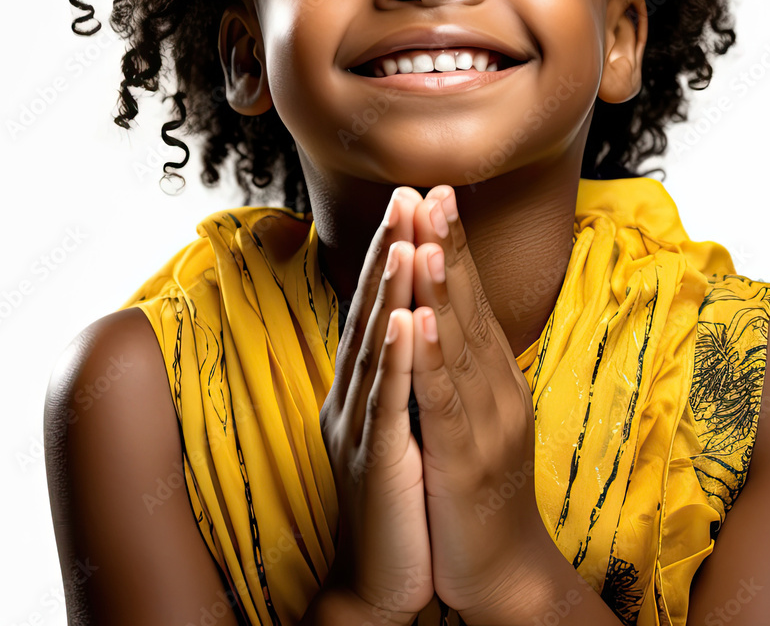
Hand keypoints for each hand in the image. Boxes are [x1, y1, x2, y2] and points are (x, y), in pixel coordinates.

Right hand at [318, 186, 436, 623]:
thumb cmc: (399, 491)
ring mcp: (362, 425)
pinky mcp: (376, 461)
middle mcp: (356, 393)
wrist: (384, 576)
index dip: (394, 249)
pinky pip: (387, 402)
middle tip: (406, 192)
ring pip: (377, 344)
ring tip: (405, 236)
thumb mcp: (397, 418)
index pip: (381, 301)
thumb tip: (411, 316)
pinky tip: (407, 320)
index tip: (414, 198)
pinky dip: (396, 358)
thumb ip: (397, 369)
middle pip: (373, 308)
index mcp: (365, 381)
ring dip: (390, 290)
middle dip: (390, 248)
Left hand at [407, 185, 554, 621]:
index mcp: (491, 373)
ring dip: (442, 285)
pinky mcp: (466, 459)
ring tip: (427, 235)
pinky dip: (433, 357)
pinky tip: (421, 319)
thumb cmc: (475, 483)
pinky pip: (445, 400)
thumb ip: (457, 360)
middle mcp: (496, 386)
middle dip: (448, 244)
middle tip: (434, 189)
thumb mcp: (471, 410)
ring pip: (459, 342)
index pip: (470, 296)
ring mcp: (486, 421)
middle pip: (468, 304)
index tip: (437, 192)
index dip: (453, 243)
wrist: (502, 568)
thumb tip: (436, 309)